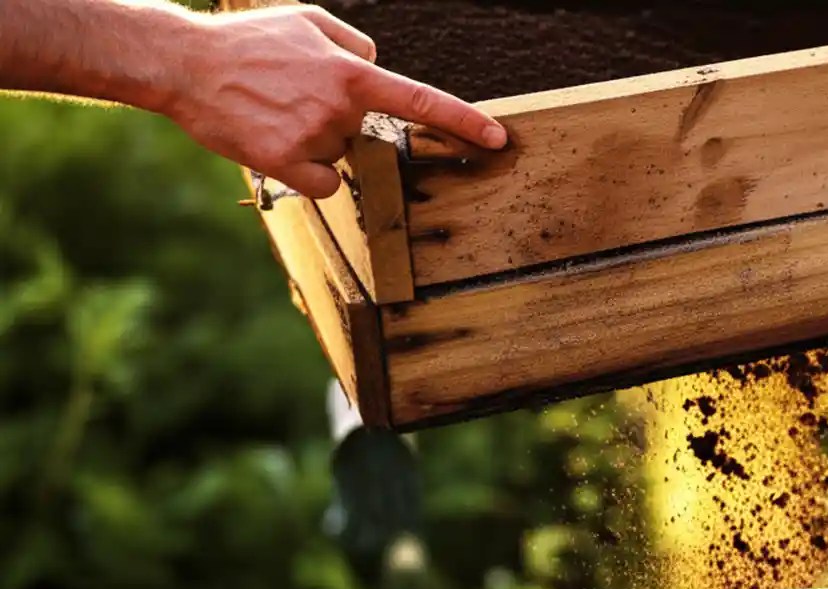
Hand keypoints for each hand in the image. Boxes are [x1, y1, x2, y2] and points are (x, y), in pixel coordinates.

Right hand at [164, 5, 506, 197]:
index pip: (422, 100)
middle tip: (292, 96)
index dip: (464, 122)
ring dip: (314, 142)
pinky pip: (321, 184)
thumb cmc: (249, 42)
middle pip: (363, 132)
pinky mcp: (283, 164)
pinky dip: (304, 172)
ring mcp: (312, 137)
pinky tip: (273, 143)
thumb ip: (353, 44)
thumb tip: (377, 67)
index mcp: (351, 72)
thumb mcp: (307, 20)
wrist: (184, 64)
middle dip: (337, 120)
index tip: (497, 140)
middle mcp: (338, 107)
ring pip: (338, 155)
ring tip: (272, 112)